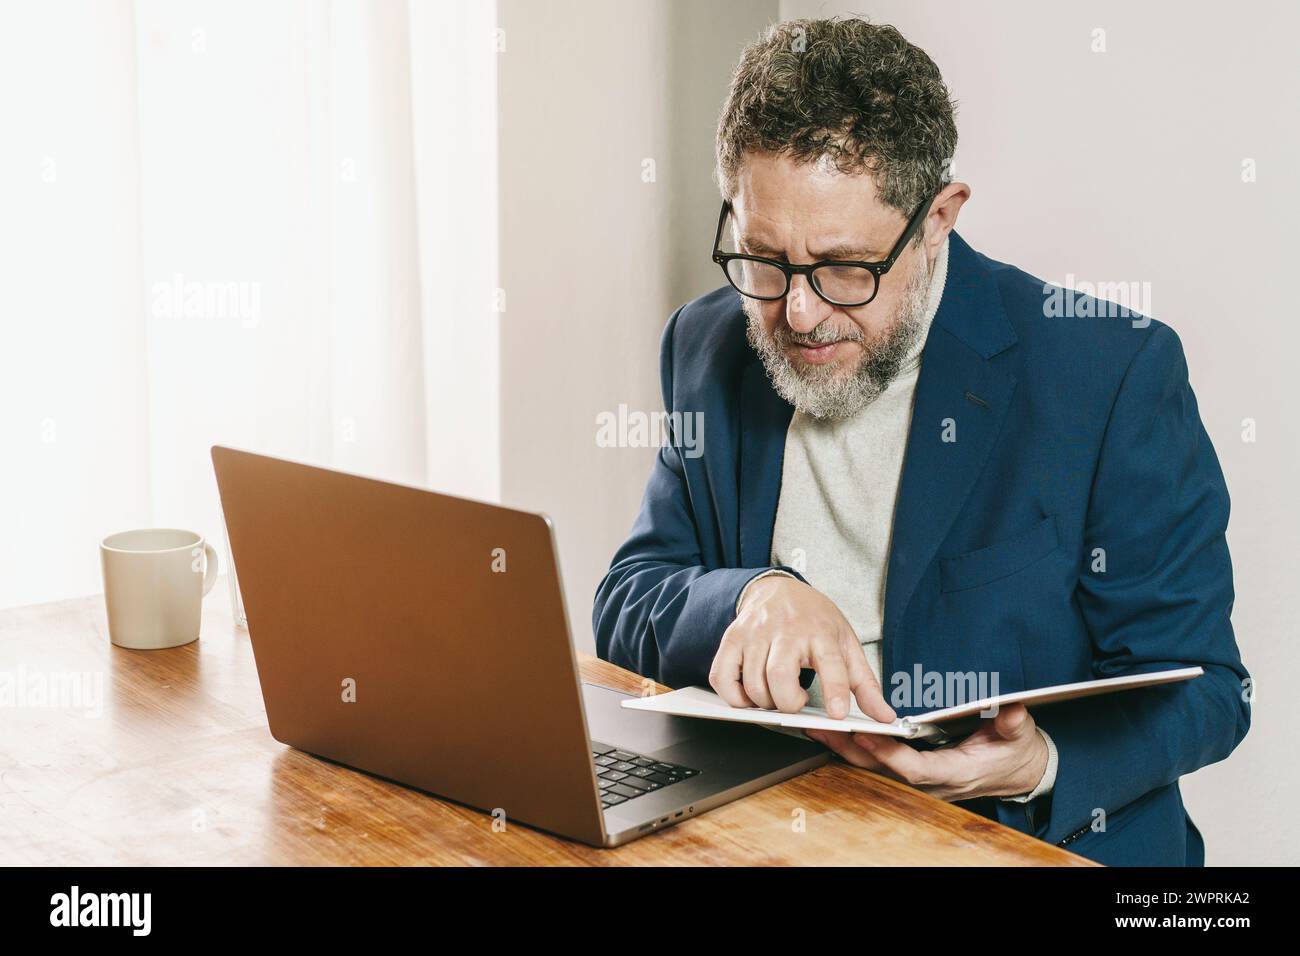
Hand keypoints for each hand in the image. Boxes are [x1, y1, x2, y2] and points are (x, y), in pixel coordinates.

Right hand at [710, 575, 894, 721]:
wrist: (779, 589)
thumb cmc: (814, 619)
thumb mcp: (847, 644)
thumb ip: (865, 684)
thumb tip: (883, 716)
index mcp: (820, 632)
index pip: (830, 663)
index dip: (834, 690)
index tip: (838, 714)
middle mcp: (786, 631)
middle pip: (780, 677)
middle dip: (788, 703)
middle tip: (795, 701)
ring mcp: (755, 633)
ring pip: (752, 682)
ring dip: (764, 701)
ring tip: (776, 695)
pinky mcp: (732, 639)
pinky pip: (722, 676)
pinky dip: (733, 695)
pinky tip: (748, 694)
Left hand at [805, 703, 1047, 800]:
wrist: (1016, 771)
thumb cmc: (1014, 752)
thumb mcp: (1020, 735)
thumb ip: (1014, 724)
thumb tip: (1012, 711)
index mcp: (955, 773)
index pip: (916, 769)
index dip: (890, 755)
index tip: (867, 737)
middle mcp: (932, 783)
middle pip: (883, 771)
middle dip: (851, 751)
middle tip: (823, 729)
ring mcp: (919, 781)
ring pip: (874, 769)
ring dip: (844, 750)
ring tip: (816, 728)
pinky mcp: (911, 773)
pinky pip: (877, 765)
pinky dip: (853, 750)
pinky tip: (832, 734)